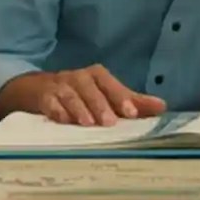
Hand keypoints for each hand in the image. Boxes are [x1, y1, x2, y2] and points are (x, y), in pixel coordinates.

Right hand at [0, 65, 166, 125]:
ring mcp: (59, 86)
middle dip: (100, 104)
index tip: (131, 113)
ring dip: (79, 108)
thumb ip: (133, 102)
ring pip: (70, 95)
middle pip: (90, 88)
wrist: (38, 90)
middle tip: (109, 123)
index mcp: (97, 76)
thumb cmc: (81, 94)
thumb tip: (162, 106)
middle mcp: (78, 78)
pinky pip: (49, 102)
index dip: (121, 97)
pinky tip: (62, 121)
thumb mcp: (106, 95)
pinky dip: (56, 111)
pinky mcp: (43, 97)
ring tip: (87, 124)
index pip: (110, 84)